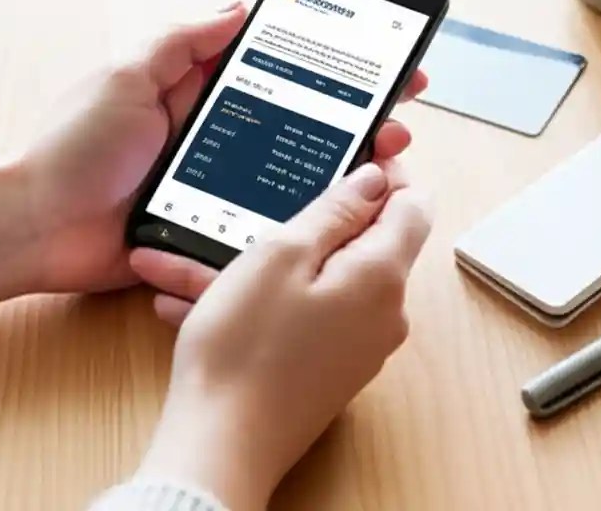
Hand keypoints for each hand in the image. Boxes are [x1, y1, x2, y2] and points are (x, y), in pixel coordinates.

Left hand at [18, 3, 427, 294]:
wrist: (35, 230)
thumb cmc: (74, 151)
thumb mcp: (125, 77)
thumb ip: (181, 42)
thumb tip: (238, 7)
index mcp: (195, 93)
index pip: (277, 69)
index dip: (328, 65)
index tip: (377, 60)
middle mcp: (214, 137)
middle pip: (300, 121)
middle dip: (355, 116)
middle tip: (400, 114)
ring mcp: (216, 184)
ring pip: (293, 172)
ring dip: (343, 165)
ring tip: (384, 160)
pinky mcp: (211, 227)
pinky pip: (266, 218)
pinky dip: (305, 214)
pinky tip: (343, 210)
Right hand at [132, 161, 430, 509]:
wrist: (220, 448)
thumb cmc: (244, 350)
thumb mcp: (283, 253)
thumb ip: (336, 210)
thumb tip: (374, 180)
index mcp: (382, 275)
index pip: (413, 205)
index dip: (386, 171)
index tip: (351, 152)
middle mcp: (383, 313)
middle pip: (364, 241)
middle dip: (307, 218)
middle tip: (252, 202)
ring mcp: (358, 346)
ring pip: (319, 279)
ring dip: (263, 261)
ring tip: (188, 257)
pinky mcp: (327, 369)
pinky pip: (301, 314)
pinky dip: (259, 300)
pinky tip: (194, 299)